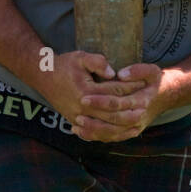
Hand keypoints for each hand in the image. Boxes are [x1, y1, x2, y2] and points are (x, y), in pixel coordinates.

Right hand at [38, 52, 162, 141]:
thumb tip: (114, 72)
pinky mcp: (76, 122)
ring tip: (139, 120)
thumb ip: (97, 62)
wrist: (42, 77)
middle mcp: (83, 107)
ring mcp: (79, 117)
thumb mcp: (80, 57)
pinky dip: (110, 134)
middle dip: (131, 109)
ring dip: (124, 125)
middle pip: (113, 112)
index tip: (144, 83)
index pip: (114, 91)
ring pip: (106, 126)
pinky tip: (122, 132)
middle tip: (148, 105)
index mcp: (86, 91)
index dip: (131, 87)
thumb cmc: (63, 65)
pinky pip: (96, 132)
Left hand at [75, 61, 164, 141]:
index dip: (100, 101)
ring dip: (94, 131)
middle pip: (114, 121)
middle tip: (77, 114)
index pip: (118, 103)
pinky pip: (113, 138)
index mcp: (142, 100)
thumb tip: (120, 74)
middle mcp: (139, 116)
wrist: (166, 96)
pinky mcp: (130, 132)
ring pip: (113, 133)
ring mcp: (135, 127)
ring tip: (76, 125)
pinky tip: (82, 133)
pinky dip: (97, 137)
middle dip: (94, 119)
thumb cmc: (154, 81)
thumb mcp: (152, 70)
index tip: (84, 97)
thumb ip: (138, 70)